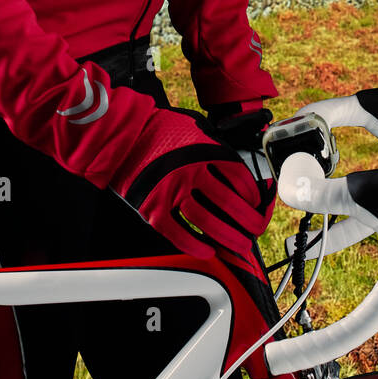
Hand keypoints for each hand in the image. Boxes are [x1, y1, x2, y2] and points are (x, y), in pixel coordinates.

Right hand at [110, 107, 270, 258]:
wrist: (121, 133)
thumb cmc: (156, 128)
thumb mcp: (193, 128)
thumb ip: (213, 146)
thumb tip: (234, 168)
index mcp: (203, 151)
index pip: (239, 178)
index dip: (252, 195)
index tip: (256, 204)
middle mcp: (190, 171)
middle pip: (228, 203)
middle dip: (247, 222)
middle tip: (255, 231)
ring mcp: (171, 191)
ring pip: (208, 222)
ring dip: (228, 238)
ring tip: (239, 246)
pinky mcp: (152, 208)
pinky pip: (178, 233)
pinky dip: (195, 245)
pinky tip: (207, 251)